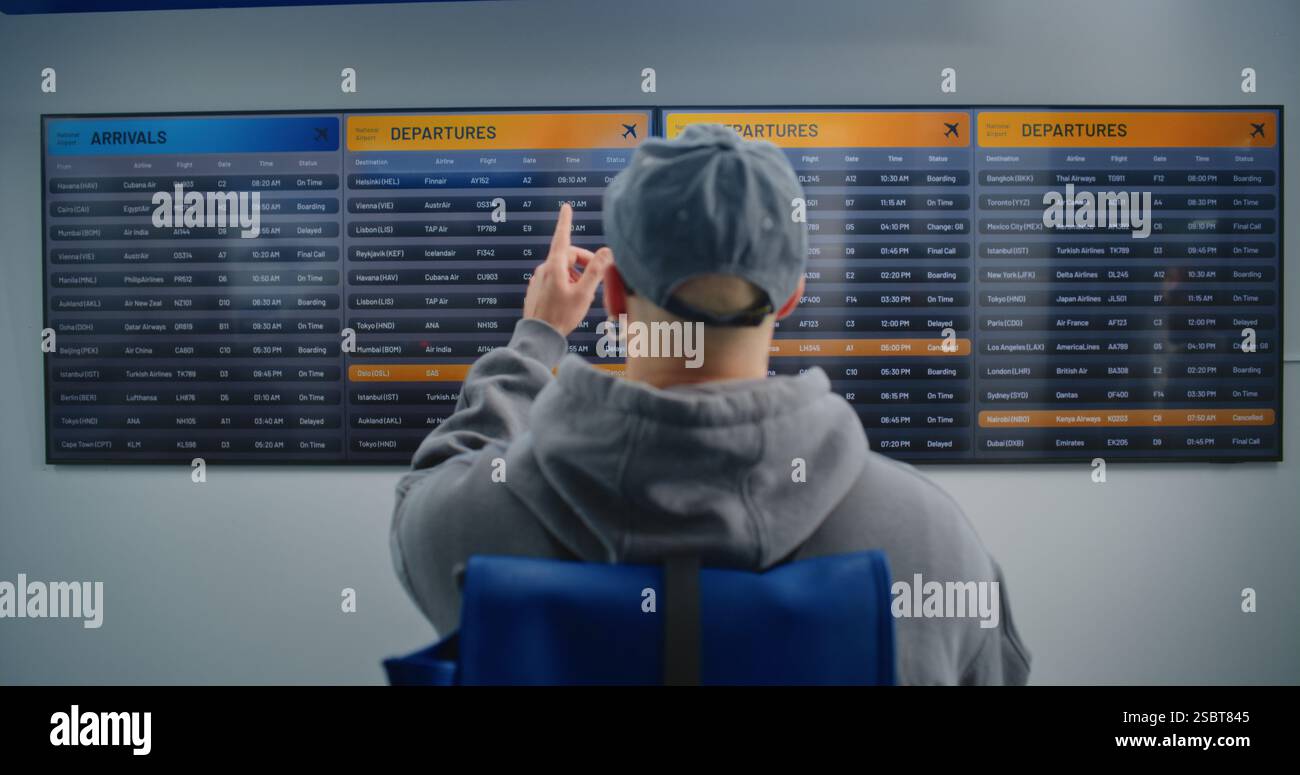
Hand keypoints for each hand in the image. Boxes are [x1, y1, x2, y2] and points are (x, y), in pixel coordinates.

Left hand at [523, 203, 611, 336]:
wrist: (539, 335)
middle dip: (584, 263)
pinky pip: (555, 281)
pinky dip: (567, 285)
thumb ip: (596, 271)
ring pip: (563, 270)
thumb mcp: (584, 293)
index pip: (562, 237)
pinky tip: (571, 302)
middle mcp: (544, 269)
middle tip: (596, 279)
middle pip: (568, 256)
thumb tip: (607, 251)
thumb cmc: (561, 316)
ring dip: (576, 277)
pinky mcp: (537, 290)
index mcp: (555, 266)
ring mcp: (539, 279)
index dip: (566, 221)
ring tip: (584, 296)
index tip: (566, 207)